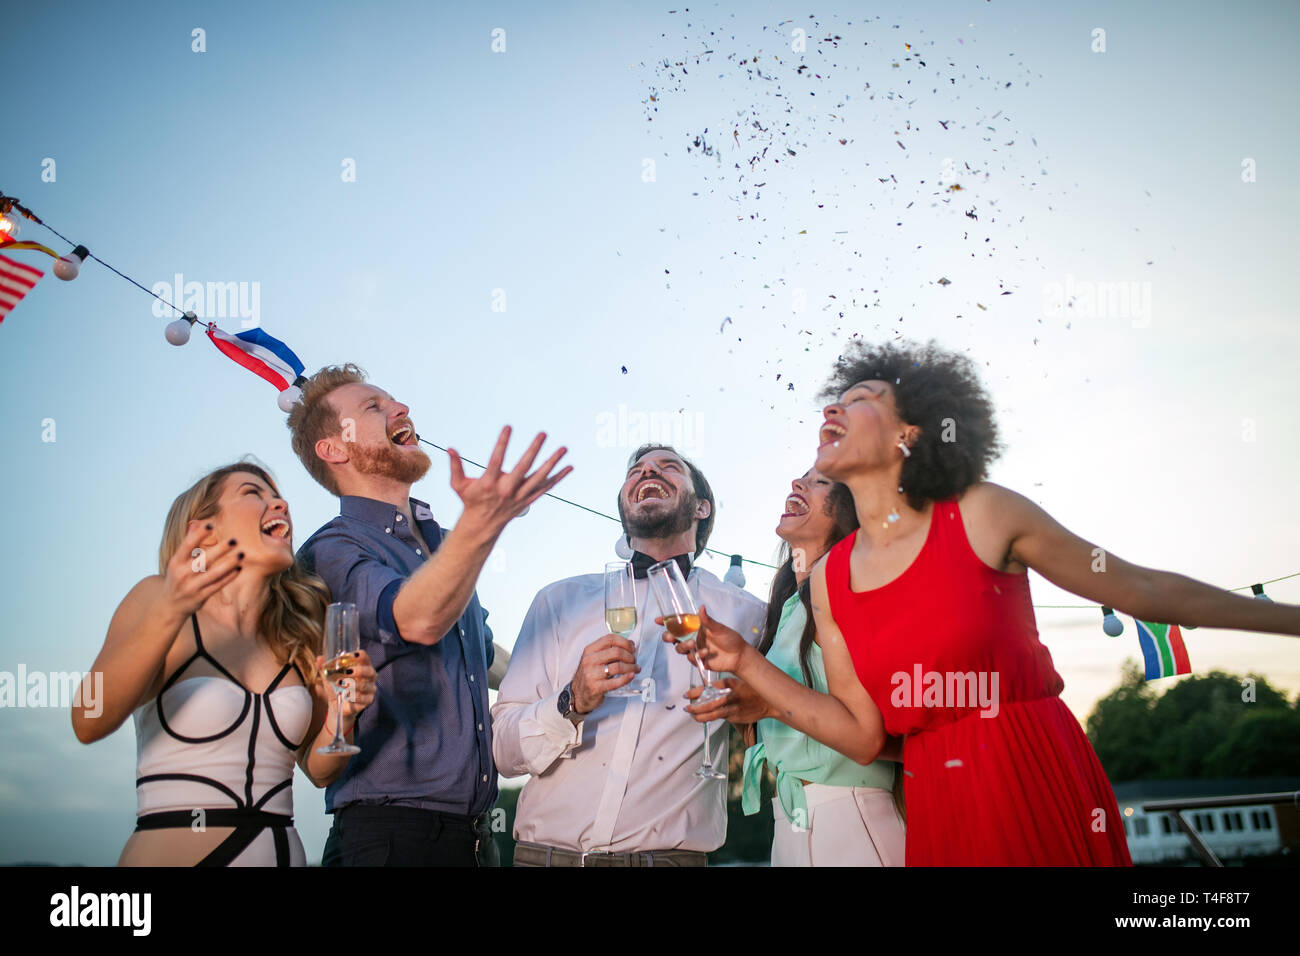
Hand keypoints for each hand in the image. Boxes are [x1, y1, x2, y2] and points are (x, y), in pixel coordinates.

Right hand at [159, 520, 242, 617]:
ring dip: (229, 563)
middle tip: (234, 540)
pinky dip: (229, 577)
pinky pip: (218, 585)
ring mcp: (192, 587)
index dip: (198, 535)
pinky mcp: (201, 597)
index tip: (211, 525)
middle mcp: (182, 574)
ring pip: (214, 573)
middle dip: (220, 549)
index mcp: (175, 563)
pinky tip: (239, 568)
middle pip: (204, 560)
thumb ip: (187, 545)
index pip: (187, 546)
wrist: (170, 605)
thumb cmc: (177, 577)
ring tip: (241, 554)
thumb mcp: (177, 562)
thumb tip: (195, 524)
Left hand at [317, 649, 376, 724]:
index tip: (351, 655)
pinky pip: (364, 698)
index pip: (365, 658)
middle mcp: (370, 676)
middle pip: (369, 671)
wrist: (338, 705)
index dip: (360, 655)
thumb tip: (319, 658)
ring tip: (340, 684)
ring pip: (365, 685)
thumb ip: (324, 668)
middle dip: (358, 671)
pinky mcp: (368, 700)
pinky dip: (354, 697)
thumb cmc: (336, 687)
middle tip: (346, 672)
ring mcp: (370, 688)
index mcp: (362, 666)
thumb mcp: (329, 677)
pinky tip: (346, 696)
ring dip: (352, 685)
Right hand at [447, 426, 572, 533]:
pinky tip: (569, 467)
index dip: (502, 443)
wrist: (483, 524)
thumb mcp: (459, 485)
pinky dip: (558, 478)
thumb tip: (450, 449)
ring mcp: (520, 495)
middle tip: (543, 434)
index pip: (497, 460)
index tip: (508, 427)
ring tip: (564, 448)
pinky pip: (546, 487)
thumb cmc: (471, 500)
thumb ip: (456, 466)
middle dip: (534, 450)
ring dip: (553, 462)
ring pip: (539, 477)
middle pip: (524, 467)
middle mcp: (507, 490)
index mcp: (489, 483)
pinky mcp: (528, 499)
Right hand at [570, 633, 638, 713]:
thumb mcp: (593, 659)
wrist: (578, 694)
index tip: (632, 647)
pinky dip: (626, 678)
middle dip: (630, 656)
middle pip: (616, 652)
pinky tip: (631, 676)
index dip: (624, 642)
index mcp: (590, 650)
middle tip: (634, 660)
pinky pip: (615, 682)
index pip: (610, 639)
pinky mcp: (596, 687)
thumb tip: (629, 644)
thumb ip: (608, 651)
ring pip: (618, 666)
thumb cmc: (588, 675)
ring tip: (635, 669)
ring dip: (631, 667)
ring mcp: (592, 674)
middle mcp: (590, 661)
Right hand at [658, 605, 746, 673]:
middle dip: (668, 636)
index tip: (658, 620)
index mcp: (696, 627)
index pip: (679, 622)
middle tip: (671, 637)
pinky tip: (705, 653)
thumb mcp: (719, 628)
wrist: (739, 656)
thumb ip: (708, 620)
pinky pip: (690, 658)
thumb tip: (701, 608)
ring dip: (682, 646)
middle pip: (673, 637)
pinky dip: (696, 656)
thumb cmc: (730, 639)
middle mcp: (693, 637)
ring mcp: (694, 649)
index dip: (667, 621)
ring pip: (679, 648)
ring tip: (692, 644)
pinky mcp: (698, 660)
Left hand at [683, 676, 772, 724]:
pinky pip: (722, 718)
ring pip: (714, 714)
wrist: (767, 701)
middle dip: (696, 707)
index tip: (687, 695)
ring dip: (701, 716)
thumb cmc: (750, 690)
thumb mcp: (736, 682)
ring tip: (693, 716)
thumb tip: (705, 690)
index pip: (709, 688)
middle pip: (710, 703)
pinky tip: (704, 718)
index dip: (696, 692)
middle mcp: (731, 696)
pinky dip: (712, 718)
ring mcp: (734, 708)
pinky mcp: (736, 717)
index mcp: (730, 684)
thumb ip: (721, 686)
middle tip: (687, 708)